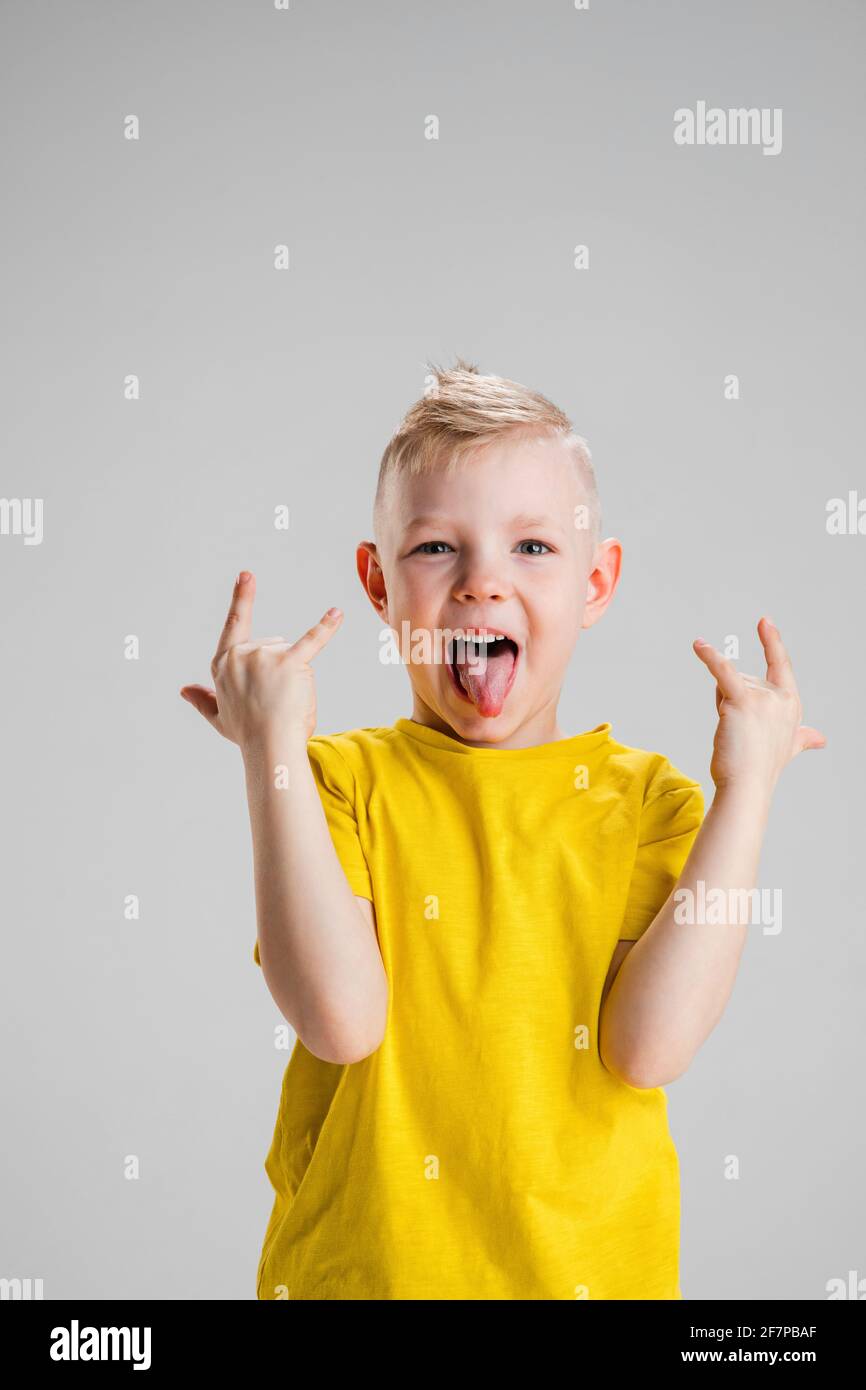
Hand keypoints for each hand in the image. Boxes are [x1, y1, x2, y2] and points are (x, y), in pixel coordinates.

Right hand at [179, 571, 343, 748]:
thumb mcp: (219, 717)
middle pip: (272, 646)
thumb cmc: (247, 735)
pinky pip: (312, 641)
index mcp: (223, 664)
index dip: (243, 600)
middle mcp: (241, 654)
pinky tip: (336, 614)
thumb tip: (184, 690)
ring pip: (291, 653)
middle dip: (280, 670)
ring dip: (295, 676)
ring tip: (288, 702)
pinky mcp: (290, 661)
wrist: (268, 747)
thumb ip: (203, 700)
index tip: (247, 575)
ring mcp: (264, 655)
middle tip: (275, 701)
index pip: (234, 627)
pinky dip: (326, 628)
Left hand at [692, 616, 825, 794]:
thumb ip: (802, 738)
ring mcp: (763, 698)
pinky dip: (710, 657)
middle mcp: (780, 698)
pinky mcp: (741, 701)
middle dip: (730, 700)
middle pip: (743, 680)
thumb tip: (820, 738)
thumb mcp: (788, 748)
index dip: (772, 643)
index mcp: (791, 704)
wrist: (747, 786)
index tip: (764, 622)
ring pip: (728, 686)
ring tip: (730, 731)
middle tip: (736, 731)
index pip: (779, 667)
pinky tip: (699, 646)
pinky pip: (723, 672)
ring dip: (721, 704)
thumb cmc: (760, 768)